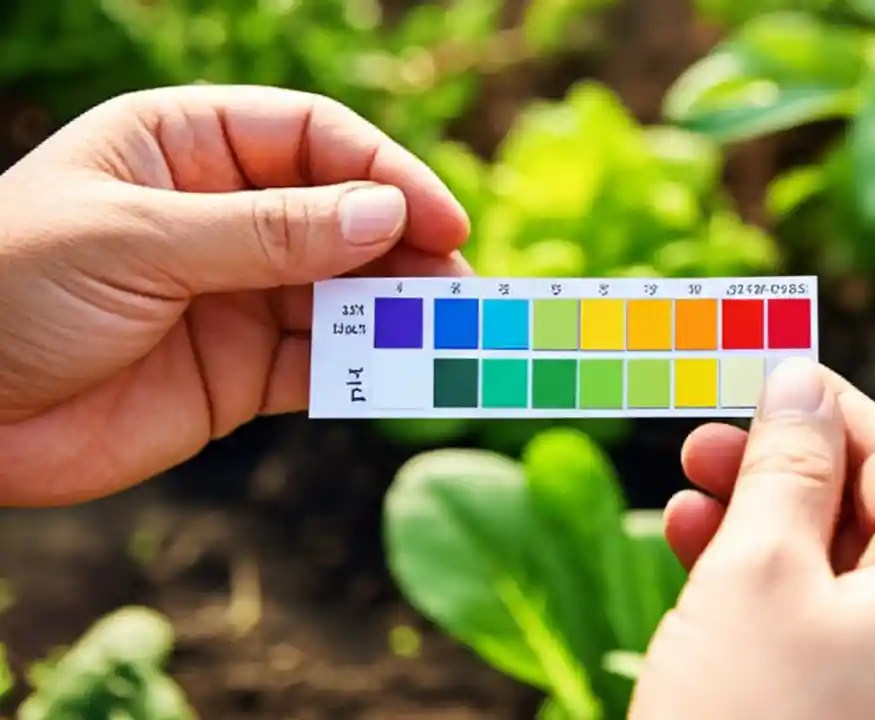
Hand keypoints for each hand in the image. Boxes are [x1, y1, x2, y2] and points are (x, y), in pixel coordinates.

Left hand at [0, 85, 469, 505]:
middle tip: (462, 281)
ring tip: (454, 328)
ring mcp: (235, 295)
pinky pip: (322, 363)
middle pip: (343, 215)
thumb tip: (386, 213)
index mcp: (185, 146)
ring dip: (400, 308)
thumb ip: (267, 231)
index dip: (383, 170)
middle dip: (405, 243)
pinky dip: (367, 368)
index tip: (436, 216)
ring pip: (344, 291)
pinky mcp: (241, 373)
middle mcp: (221, 215)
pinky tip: (403, 372)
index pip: (311, 138)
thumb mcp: (138, 239)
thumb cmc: (7, 286)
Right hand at [632, 358, 874, 719]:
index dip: (824, 404)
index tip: (757, 365)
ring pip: (824, 560)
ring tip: (683, 487)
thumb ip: (785, 467)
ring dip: (753, 515)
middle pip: (861, 505)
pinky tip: (689, 546)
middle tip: (700, 432)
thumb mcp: (760, 573)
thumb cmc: (749, 719)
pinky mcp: (842, 706)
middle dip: (777, 462)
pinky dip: (750, 576)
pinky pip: (805, 616)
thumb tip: (800, 379)